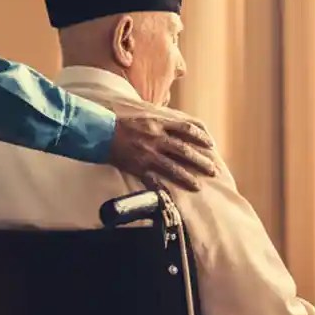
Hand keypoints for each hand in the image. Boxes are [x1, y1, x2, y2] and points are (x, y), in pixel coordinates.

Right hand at [104, 112, 218, 190]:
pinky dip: (163, 189)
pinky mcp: (138, 167)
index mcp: (158, 124)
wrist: (102, 133)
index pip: (186, 129)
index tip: (210, 145)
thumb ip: (163, 122)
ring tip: (198, 186)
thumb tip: (180, 127)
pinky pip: (153, 180)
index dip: (200, 137)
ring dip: (187, 178)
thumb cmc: (123, 125)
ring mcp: (148, 155)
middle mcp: (156, 139)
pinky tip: (172, 196)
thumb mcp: (146, 117)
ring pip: (173, 168)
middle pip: (184, 151)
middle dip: (200, 161)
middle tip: (212, 170)